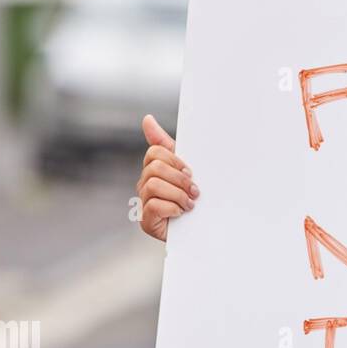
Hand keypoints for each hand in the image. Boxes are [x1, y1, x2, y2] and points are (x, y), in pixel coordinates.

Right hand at [137, 113, 197, 241]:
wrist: (203, 228)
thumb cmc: (192, 195)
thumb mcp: (185, 167)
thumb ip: (166, 143)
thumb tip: (147, 119)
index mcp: (155, 169)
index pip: (155, 152)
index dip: (175, 160)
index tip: (190, 170)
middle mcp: (145, 184)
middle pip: (155, 168)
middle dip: (180, 179)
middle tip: (194, 190)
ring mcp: (144, 203)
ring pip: (153, 186)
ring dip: (178, 195)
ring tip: (190, 204)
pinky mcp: (146, 221)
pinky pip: (153, 206)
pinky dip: (172, 208)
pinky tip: (181, 213)